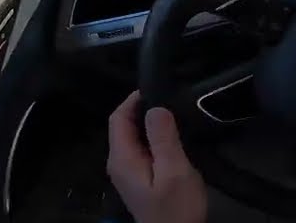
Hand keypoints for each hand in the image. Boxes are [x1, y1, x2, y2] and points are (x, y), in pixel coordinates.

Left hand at [107, 91, 207, 222]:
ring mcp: (127, 171)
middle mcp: (118, 162)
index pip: (118, 117)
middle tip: (171, 98)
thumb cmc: (176, 208)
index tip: (158, 87)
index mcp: (122, 158)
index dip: (134, 98)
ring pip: (133, 136)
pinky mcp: (138, 177)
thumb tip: (155, 107)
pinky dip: (153, 136)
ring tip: (174, 113)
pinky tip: (172, 135)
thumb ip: (163, 138)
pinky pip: (140, 147)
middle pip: (123, 125)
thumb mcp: (174, 171)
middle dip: (143, 108)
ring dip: (150, 122)